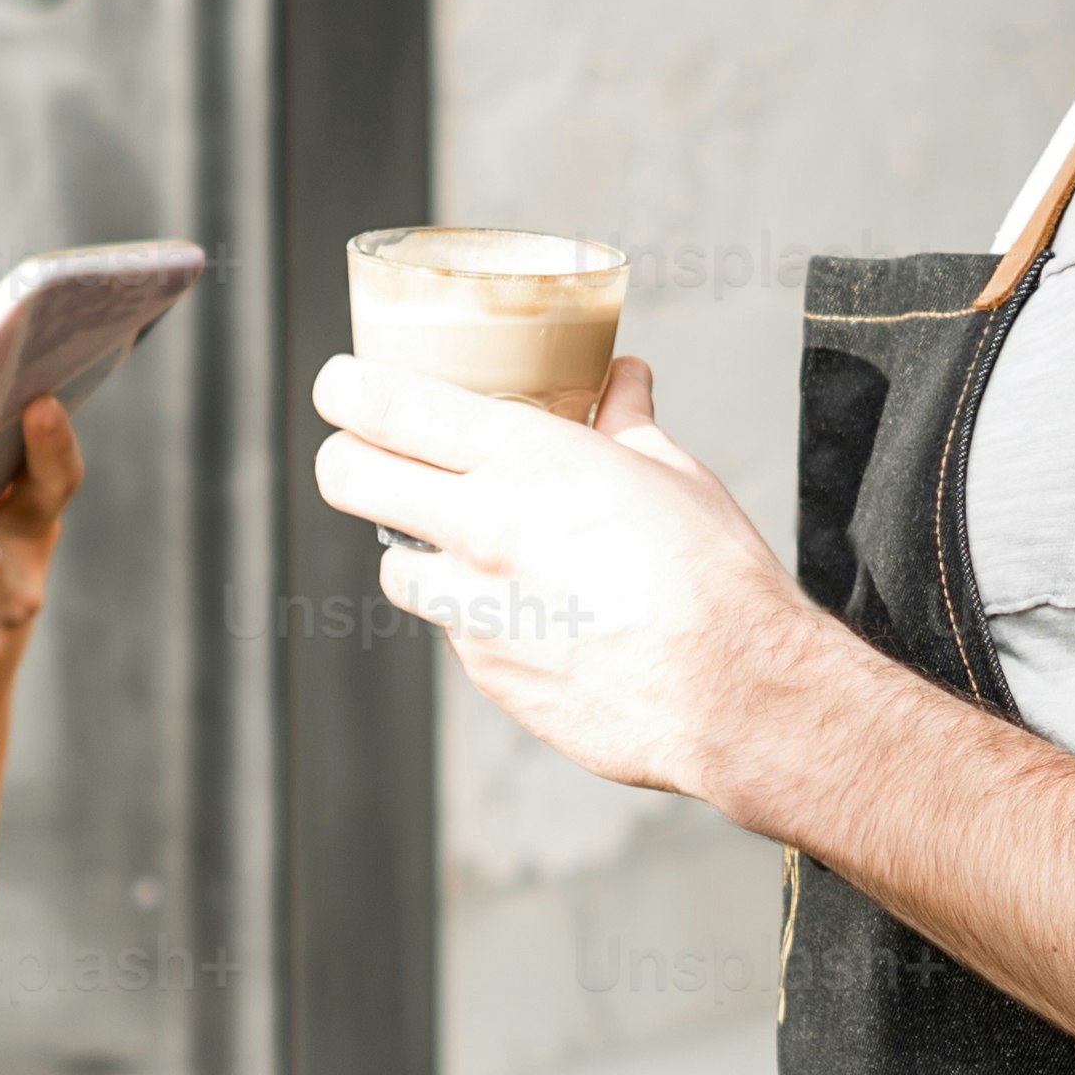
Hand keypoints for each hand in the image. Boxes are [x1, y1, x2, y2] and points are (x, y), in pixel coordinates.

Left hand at [310, 352, 824, 809]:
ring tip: (469, 547)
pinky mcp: (484, 668)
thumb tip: (622, 379)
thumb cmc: (714, 578)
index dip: (345, 388)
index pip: (388, 407)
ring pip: (391, 562)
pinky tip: (533, 613)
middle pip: (349, 476)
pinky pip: (452, 627)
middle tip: (363, 454)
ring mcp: (475, 606)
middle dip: (345, 457)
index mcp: (530, 461)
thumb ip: (626, 420)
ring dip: (416, 547)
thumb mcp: (674, 475)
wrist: (735, 695)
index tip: (340, 384)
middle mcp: (484, 527)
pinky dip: (475, 613)